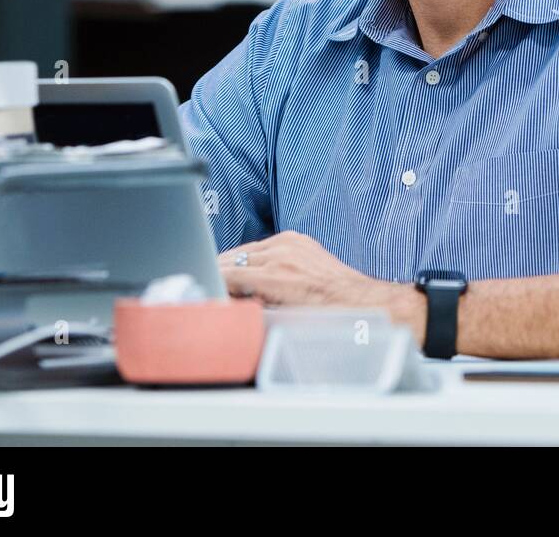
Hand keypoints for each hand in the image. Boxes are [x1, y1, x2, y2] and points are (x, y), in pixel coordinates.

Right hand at [218, 231, 416, 328]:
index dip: (210, 284)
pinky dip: (252, 257)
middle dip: (216, 273)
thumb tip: (228, 307)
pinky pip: (263, 245)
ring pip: (245, 250)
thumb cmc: (326, 317)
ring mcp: (290, 242)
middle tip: (205, 287)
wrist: (359, 300)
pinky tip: (248, 271)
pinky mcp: (296, 238)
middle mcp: (282, 253)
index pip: (226, 274)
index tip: (200, 292)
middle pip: (232, 259)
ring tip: (223, 282)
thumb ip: (251, 309)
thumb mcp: (283, 321)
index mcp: (276, 275)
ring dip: (233, 265)